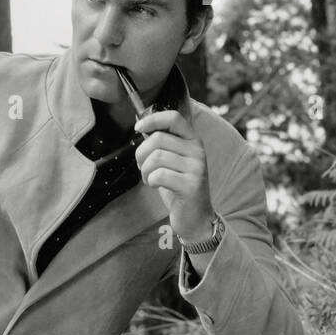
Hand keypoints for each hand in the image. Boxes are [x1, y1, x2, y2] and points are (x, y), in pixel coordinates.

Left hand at [134, 109, 214, 244]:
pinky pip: (160, 175)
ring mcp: (197, 167)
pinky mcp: (191, 185)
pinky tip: (157, 186)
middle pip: (157, 139)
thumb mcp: (173, 160)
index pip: (173, 117)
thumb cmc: (178, 186)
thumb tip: (142, 126)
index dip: (152, 119)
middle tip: (143, 168)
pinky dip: (152, 181)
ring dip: (145, 170)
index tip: (138, 128)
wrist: (195, 217)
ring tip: (151, 179)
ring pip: (156, 157)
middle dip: (141, 154)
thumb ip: (163, 144)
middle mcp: (197, 150)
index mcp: (192, 140)